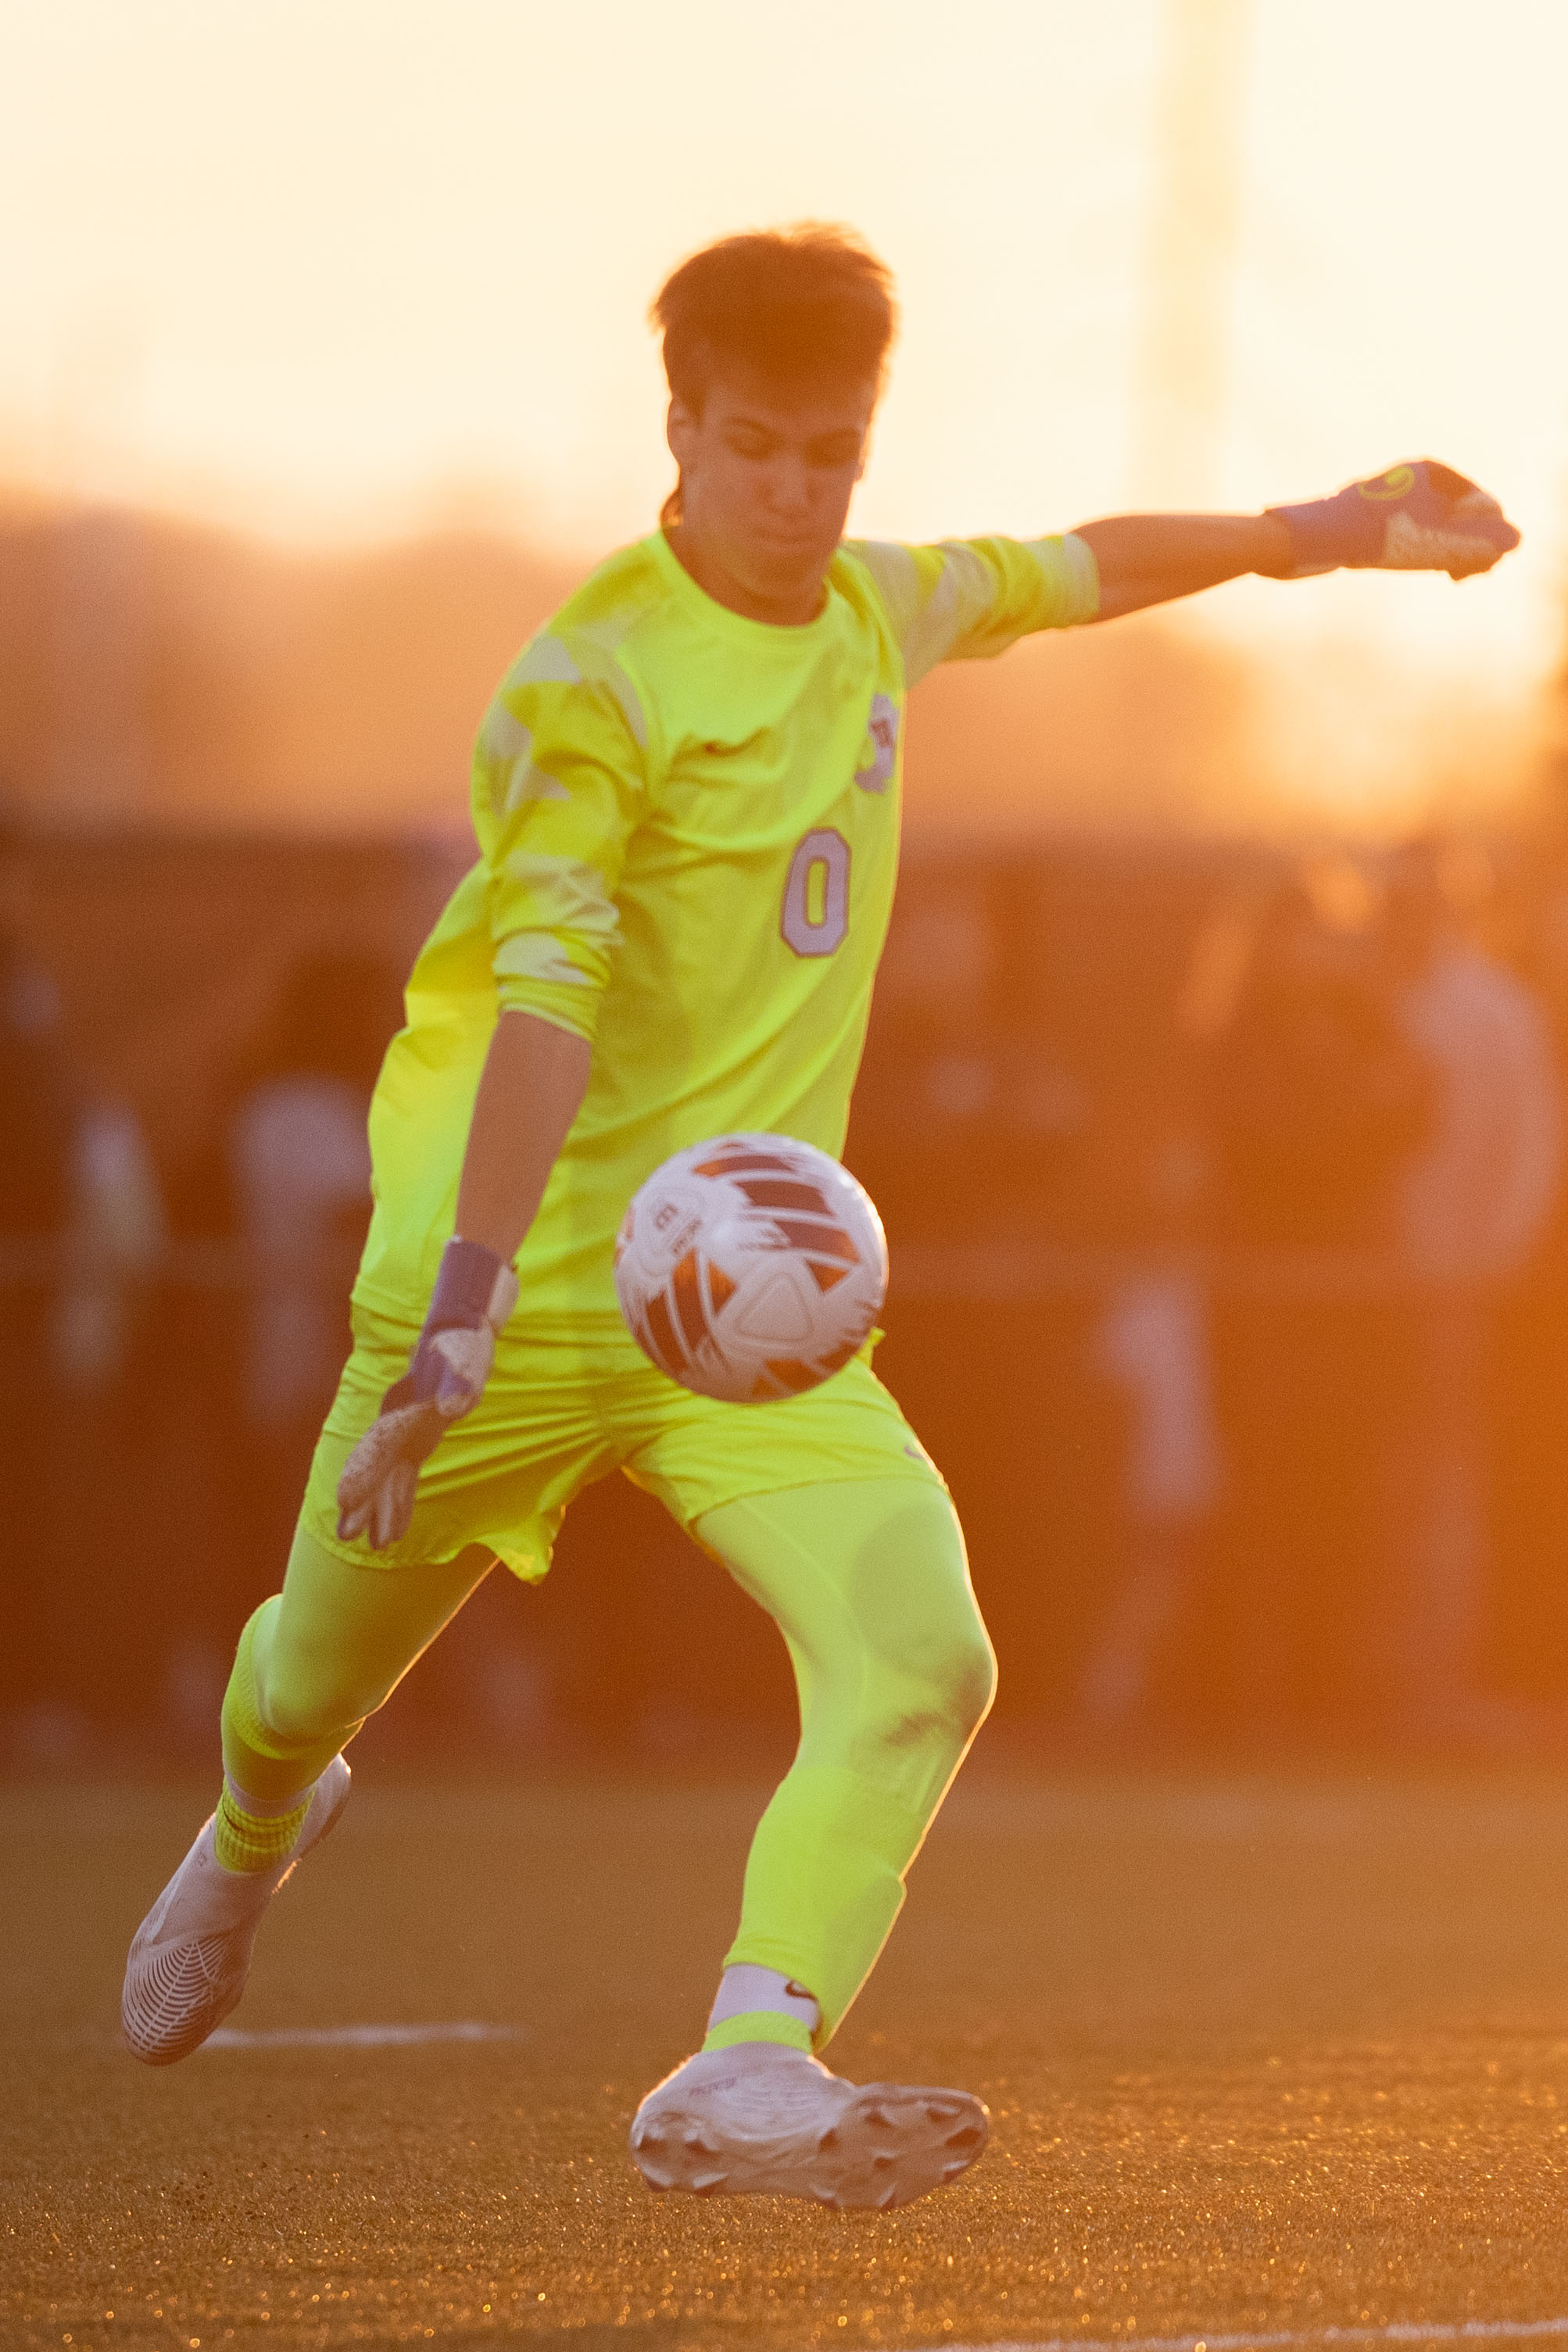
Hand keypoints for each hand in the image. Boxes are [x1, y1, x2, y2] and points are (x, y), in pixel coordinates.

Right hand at [335, 1238, 518, 1551]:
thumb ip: (458, 1383)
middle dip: (363, 1501)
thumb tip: (455, 1406)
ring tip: (373, 1544)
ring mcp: (405, 1429)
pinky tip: (395, 1528)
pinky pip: (404, 1474)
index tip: (344, 1501)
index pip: (377, 1446)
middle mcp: (397, 1421)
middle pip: (374, 1466)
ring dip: (380, 1508)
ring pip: (388, 1476)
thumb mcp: (466, 1360)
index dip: (362, 1474)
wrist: (459, 1325)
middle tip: (349, 1534)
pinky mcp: (419, 1434)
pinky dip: (399, 1499)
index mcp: (403, 1407)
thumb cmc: (463, 1342)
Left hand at [1267, 460, 1519, 581]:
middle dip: (1466, 542)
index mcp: (1424, 470)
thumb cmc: (1372, 534)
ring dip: (1444, 551)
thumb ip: (1477, 541)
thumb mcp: (1433, 540)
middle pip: (1450, 512)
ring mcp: (1384, 502)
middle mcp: (1404, 480)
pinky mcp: (1364, 524)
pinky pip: (1403, 536)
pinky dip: (1418, 553)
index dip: (1486, 529)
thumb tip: (1510, 542)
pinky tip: (1420, 567)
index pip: (1472, 498)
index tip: (1486, 559)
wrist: (1306, 540)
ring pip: (1426, 527)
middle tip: (1469, 573)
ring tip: (1452, 573)